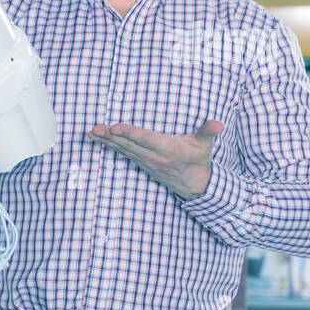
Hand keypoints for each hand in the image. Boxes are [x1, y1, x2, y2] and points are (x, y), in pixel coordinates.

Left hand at [86, 120, 222, 199]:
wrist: (194, 185)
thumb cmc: (198, 160)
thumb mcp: (205, 146)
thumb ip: (208, 132)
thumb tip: (218, 124)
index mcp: (169, 149)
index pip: (146, 139)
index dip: (130, 133)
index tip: (115, 127)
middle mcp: (154, 156)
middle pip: (129, 144)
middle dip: (111, 137)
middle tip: (95, 128)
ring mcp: (145, 161)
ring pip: (123, 149)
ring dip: (106, 140)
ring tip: (91, 132)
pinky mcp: (140, 162)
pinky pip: (122, 152)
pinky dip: (108, 145)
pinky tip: (96, 138)